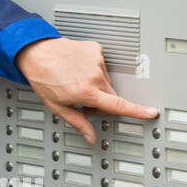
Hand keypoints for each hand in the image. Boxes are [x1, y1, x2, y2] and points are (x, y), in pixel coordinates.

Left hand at [14, 37, 157, 144]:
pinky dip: (92, 69)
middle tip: (80, 100)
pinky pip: (101, 65)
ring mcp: (96, 61)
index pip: (117, 105)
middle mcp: (94, 76)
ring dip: (96, 85)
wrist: (35, 52)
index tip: (152, 112)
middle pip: (110, 96)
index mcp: (86, 91)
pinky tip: (78, 68)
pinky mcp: (95, 49)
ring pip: (105, 81)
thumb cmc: (43, 78)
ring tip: (75, 80)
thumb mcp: (57, 106)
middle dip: (100, 102)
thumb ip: (78, 122)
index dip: (137, 110)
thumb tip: (90, 137)